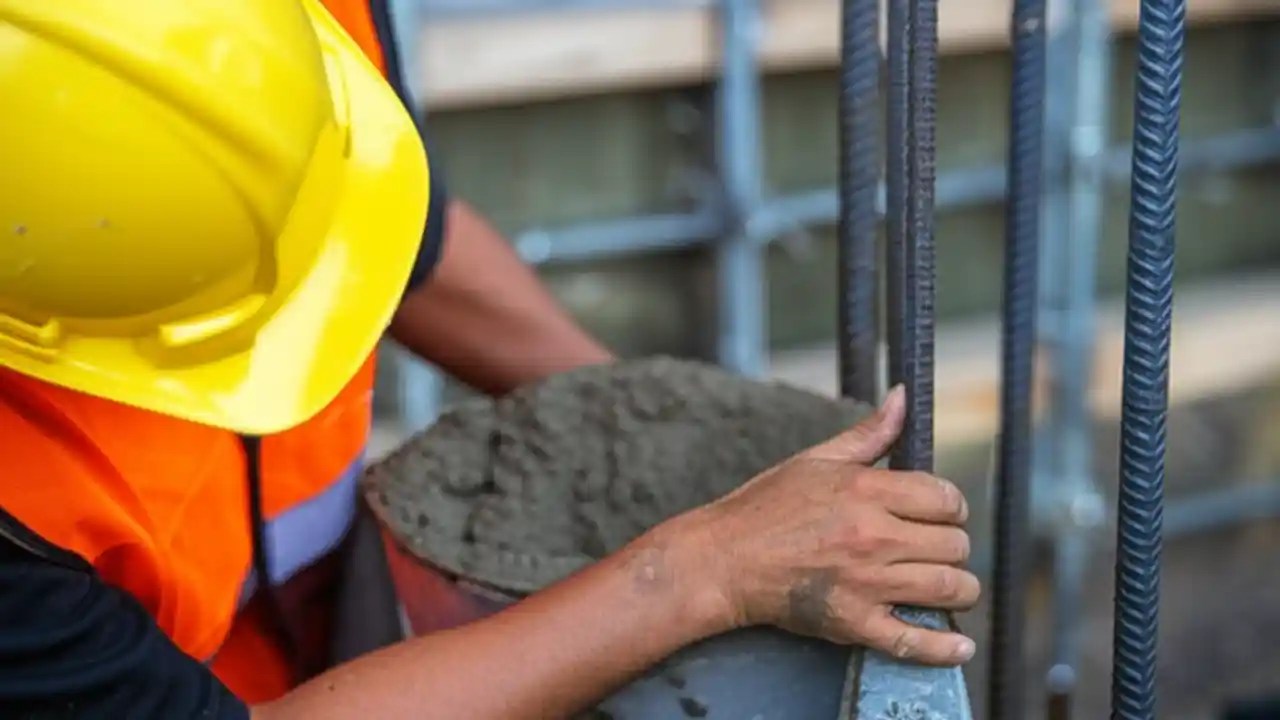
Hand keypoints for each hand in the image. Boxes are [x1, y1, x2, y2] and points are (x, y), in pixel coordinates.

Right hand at [682, 385, 978, 665]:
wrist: (724, 560)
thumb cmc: (764, 507)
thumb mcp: (816, 460)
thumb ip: (869, 433)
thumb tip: (903, 397)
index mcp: (866, 491)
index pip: (944, 498)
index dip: (951, 507)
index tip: (941, 514)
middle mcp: (873, 536)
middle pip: (953, 544)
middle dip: (954, 546)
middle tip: (939, 550)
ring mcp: (866, 583)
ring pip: (947, 588)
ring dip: (959, 589)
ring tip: (950, 587)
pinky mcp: (853, 622)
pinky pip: (913, 640)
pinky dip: (944, 649)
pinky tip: (959, 647)